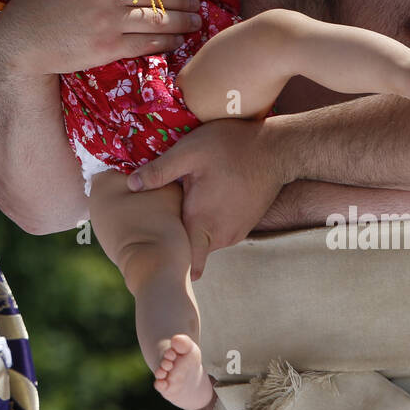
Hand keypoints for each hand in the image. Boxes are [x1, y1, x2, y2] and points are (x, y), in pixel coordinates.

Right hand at [0, 0, 201, 75]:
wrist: (21, 44)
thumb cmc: (35, 3)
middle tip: (198, 0)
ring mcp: (109, 21)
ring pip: (158, 19)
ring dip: (184, 20)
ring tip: (197, 20)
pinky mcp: (108, 48)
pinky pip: (147, 43)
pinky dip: (167, 42)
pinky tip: (178, 41)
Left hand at [125, 117, 284, 280]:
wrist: (278, 150)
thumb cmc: (231, 147)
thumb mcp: (190, 151)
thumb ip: (160, 170)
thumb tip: (131, 185)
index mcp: (202, 223)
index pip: (183, 262)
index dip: (165, 260)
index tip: (151, 250)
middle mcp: (221, 236)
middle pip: (188, 248)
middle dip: (173, 237)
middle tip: (156, 216)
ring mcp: (235, 232)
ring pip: (203, 239)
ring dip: (191, 226)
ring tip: (178, 203)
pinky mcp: (244, 225)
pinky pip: (217, 230)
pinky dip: (207, 220)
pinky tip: (201, 198)